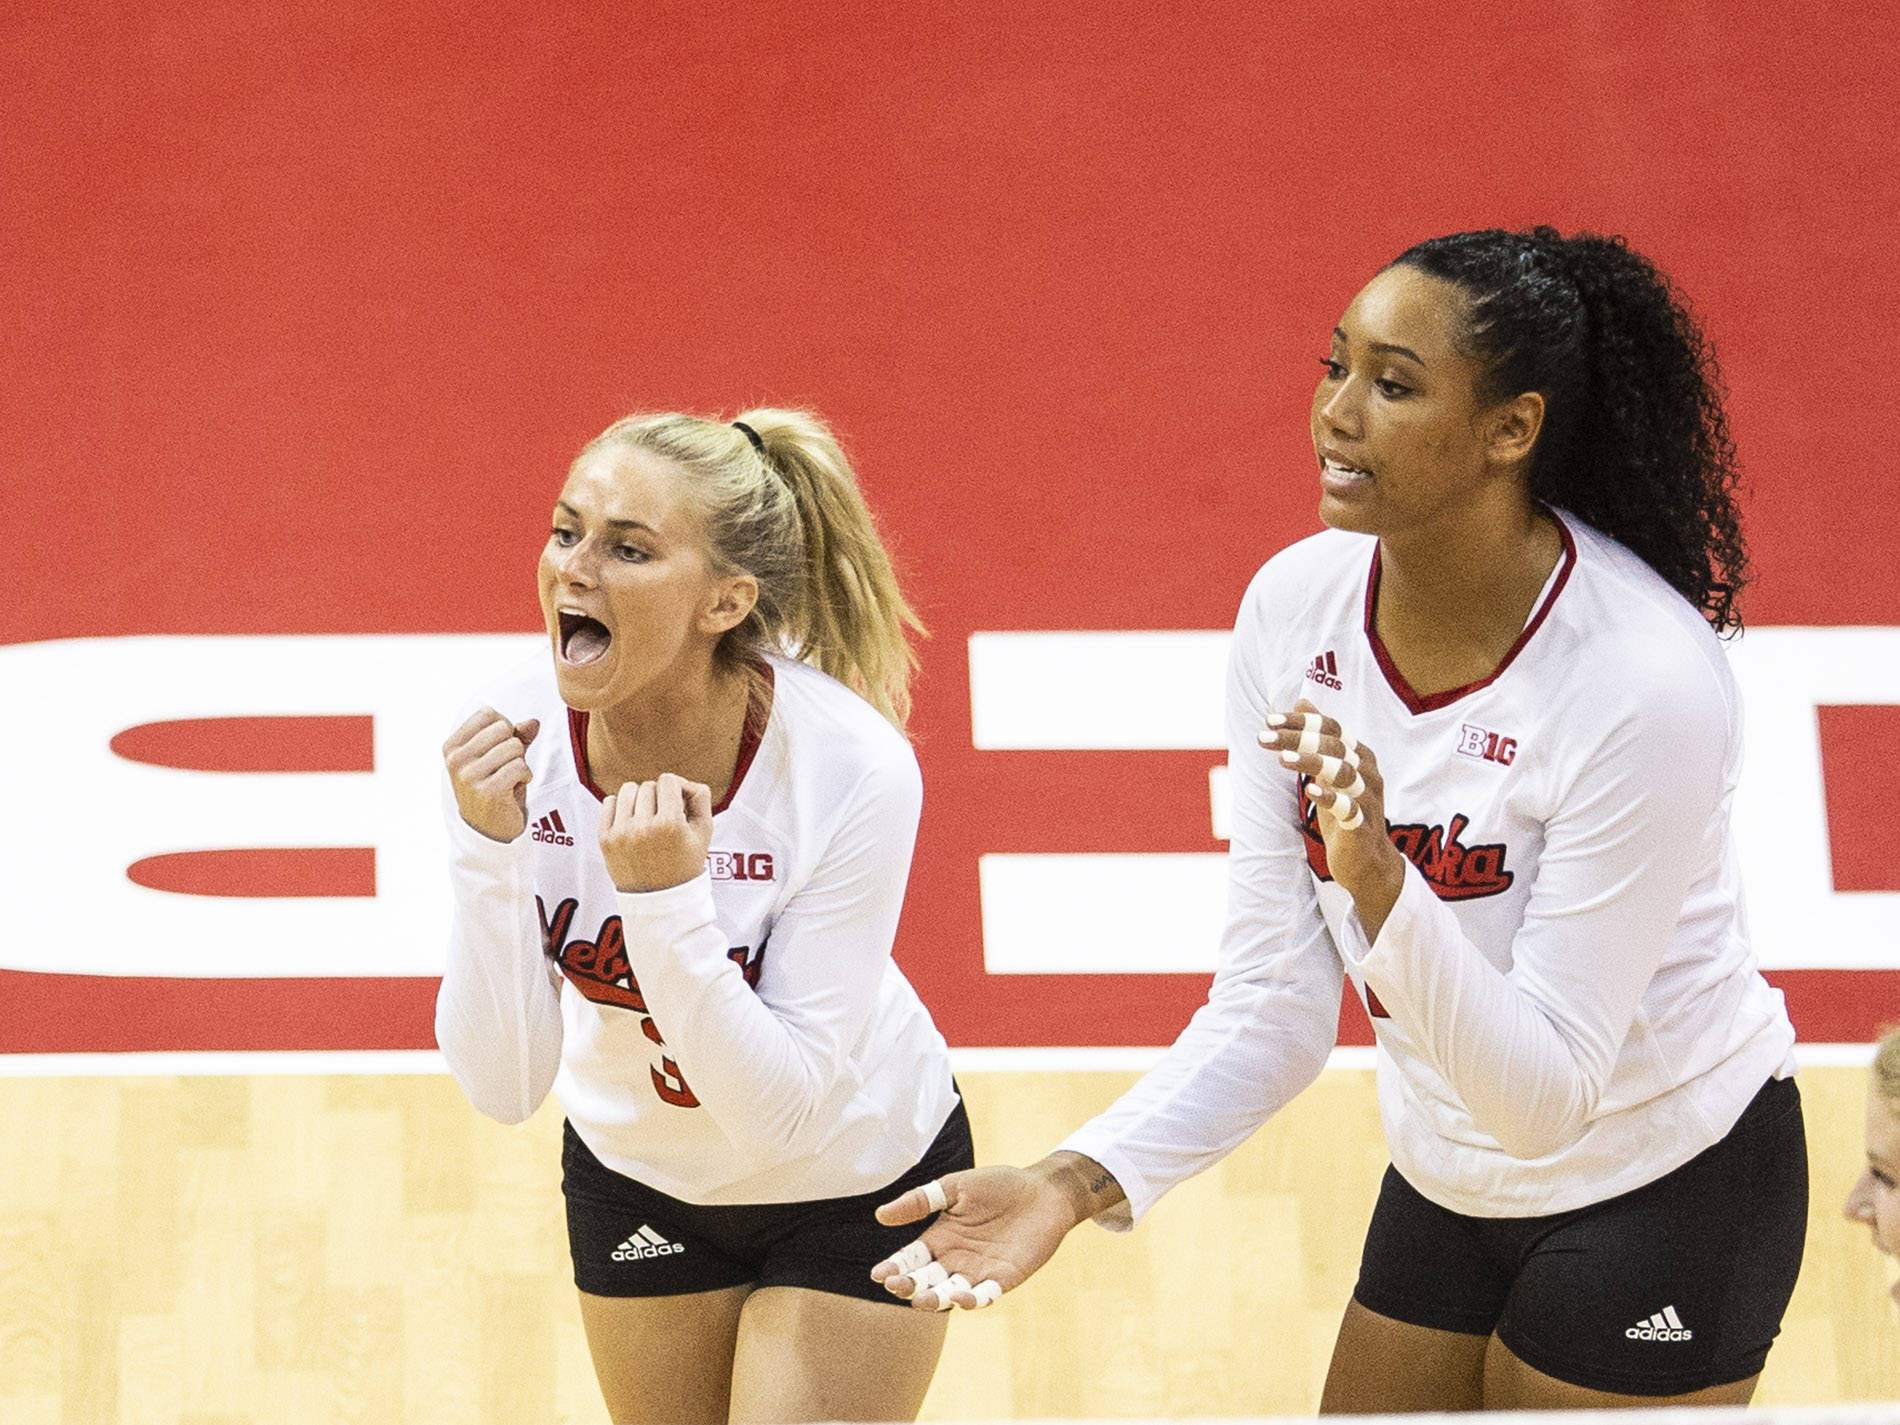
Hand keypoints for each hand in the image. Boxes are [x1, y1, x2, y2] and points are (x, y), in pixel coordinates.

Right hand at [442, 709, 540, 842]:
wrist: (489, 829)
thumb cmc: (494, 787)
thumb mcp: (500, 757)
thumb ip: (516, 736)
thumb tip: (534, 722)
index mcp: (452, 747)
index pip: (487, 714)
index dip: (504, 728)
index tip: (498, 749)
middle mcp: (456, 760)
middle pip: (503, 727)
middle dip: (514, 745)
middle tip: (506, 766)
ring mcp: (470, 776)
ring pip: (514, 746)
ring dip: (520, 762)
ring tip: (510, 778)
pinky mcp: (488, 791)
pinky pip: (520, 766)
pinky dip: (525, 775)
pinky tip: (515, 787)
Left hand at [599, 772, 713, 891]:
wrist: (659, 899)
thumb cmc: (684, 866)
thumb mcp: (705, 833)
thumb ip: (700, 798)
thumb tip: (683, 782)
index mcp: (669, 825)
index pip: (668, 780)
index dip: (676, 788)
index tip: (677, 802)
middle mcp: (643, 828)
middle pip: (648, 785)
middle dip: (658, 796)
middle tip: (663, 815)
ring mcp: (621, 833)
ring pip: (627, 790)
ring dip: (639, 798)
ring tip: (646, 815)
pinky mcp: (605, 839)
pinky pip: (609, 802)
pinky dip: (620, 806)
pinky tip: (631, 820)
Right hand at [869, 1156, 1106, 1310]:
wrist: (1043, 1192)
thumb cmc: (999, 1186)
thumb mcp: (955, 1187)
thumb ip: (922, 1200)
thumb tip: (880, 1215)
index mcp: (940, 1238)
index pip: (910, 1258)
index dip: (894, 1267)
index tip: (879, 1274)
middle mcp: (955, 1259)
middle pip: (925, 1280)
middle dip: (908, 1286)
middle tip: (895, 1286)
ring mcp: (978, 1272)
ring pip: (950, 1293)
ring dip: (935, 1299)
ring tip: (920, 1300)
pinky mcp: (1004, 1279)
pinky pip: (985, 1295)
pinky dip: (973, 1300)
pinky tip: (962, 1298)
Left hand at [1259, 699, 1405, 935]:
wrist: (1368, 863)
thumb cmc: (1347, 811)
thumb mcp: (1330, 770)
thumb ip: (1319, 737)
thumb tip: (1302, 701)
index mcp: (1360, 755)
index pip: (1331, 728)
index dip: (1302, 721)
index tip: (1269, 720)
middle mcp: (1367, 772)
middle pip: (1333, 745)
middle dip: (1297, 738)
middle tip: (1263, 737)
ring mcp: (1367, 799)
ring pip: (1343, 772)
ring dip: (1312, 763)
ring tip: (1282, 760)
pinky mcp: (1362, 826)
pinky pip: (1349, 808)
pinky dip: (1330, 798)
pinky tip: (1310, 791)